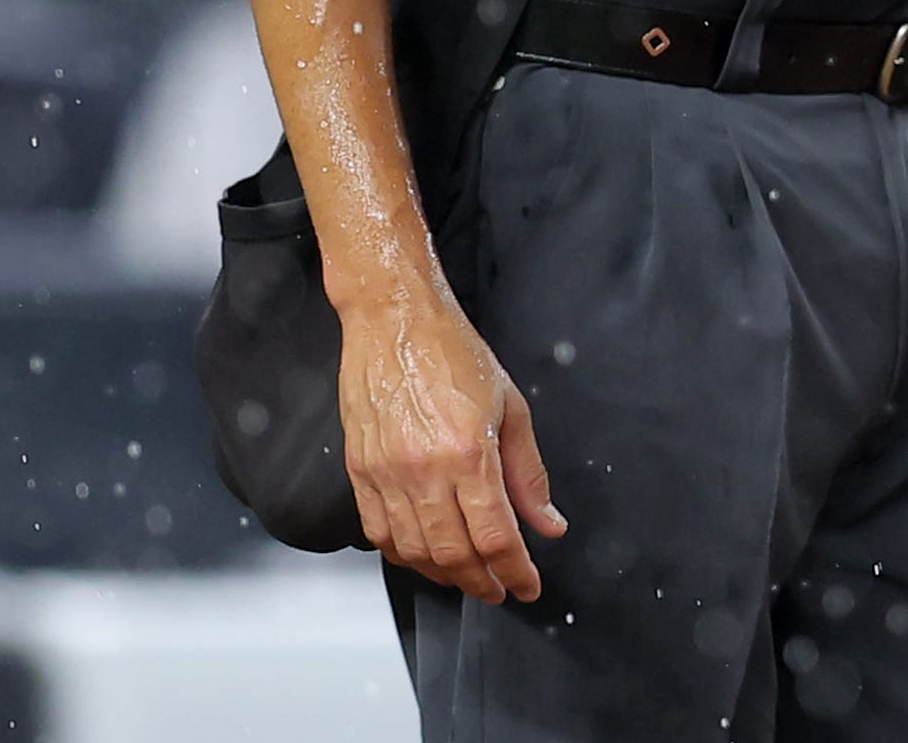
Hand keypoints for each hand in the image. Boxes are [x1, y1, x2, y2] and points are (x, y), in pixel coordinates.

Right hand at [339, 285, 567, 603]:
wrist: (394, 319)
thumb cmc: (452, 352)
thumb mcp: (510, 407)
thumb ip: (529, 474)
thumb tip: (548, 524)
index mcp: (468, 452)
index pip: (496, 537)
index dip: (516, 572)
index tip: (527, 586)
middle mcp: (423, 470)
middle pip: (454, 555)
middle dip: (482, 583)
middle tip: (499, 589)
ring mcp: (386, 473)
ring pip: (415, 551)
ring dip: (444, 575)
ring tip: (467, 577)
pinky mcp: (359, 471)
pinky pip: (379, 532)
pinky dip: (403, 555)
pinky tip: (424, 556)